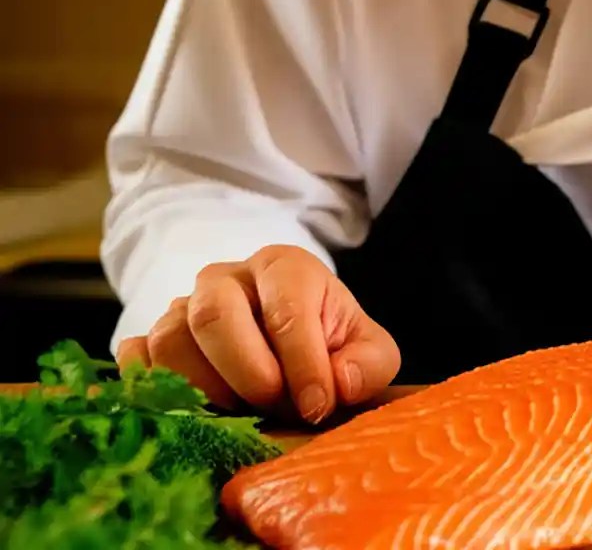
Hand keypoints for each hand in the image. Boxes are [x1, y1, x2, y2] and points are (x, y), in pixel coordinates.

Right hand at [116, 245, 400, 423]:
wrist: (287, 346)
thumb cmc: (330, 346)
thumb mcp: (368, 352)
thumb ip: (367, 365)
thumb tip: (338, 383)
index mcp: (284, 267)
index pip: (284, 308)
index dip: (301, 362)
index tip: (316, 407)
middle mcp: (225, 278)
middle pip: (213, 314)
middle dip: (248, 374)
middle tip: (274, 408)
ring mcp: (180, 306)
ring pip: (169, 341)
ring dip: (207, 391)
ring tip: (243, 413)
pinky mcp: (149, 339)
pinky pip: (135, 360)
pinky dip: (156, 392)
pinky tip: (195, 411)